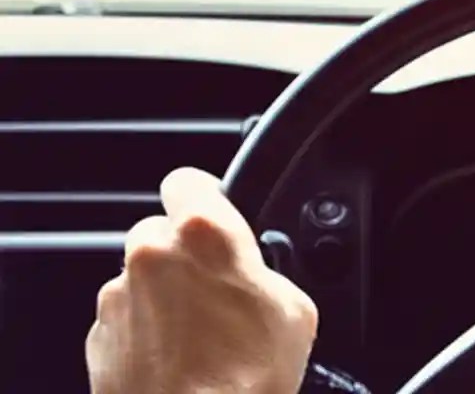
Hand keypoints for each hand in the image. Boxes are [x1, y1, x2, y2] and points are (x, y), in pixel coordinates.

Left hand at [87, 168, 317, 393]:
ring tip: (200, 337)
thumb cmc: (248, 380)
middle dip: (184, 256)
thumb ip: (264, 273)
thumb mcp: (295, 310)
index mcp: (203, 235)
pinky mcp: (99, 337)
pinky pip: (125, 318)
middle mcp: (151, 256)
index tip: (214, 215)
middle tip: (215, 293)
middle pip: (161, 232)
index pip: (188, 181)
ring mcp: (118, 298)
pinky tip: (177, 360)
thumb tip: (256, 277)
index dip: (204, 198)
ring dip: (165, 297)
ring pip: (141, 278)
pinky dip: (146, 332)